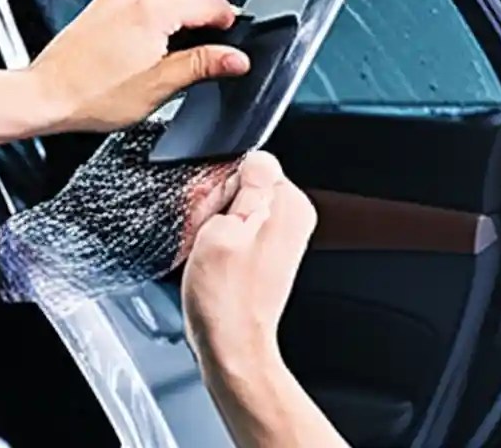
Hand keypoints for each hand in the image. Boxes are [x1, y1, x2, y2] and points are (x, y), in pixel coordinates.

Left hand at [28, 0, 249, 132]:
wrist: (46, 95)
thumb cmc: (92, 94)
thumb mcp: (160, 85)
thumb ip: (203, 65)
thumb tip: (236, 58)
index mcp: (154, 10)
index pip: (213, 4)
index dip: (230, 26)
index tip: (232, 46)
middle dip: (202, 24)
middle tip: (201, 58)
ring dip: (177, 19)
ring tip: (170, 56)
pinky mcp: (103, 3)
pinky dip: (154, 16)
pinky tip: (147, 47)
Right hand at [181, 152, 316, 370]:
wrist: (230, 342)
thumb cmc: (224, 296)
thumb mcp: (226, 229)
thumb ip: (247, 186)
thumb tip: (260, 157)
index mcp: (290, 206)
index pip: (247, 166)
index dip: (219, 189)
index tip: (210, 215)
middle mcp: (293, 219)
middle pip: (243, 185)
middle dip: (216, 205)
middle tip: (207, 237)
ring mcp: (281, 237)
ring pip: (236, 206)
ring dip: (214, 224)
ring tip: (209, 252)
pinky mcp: (266, 253)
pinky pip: (237, 227)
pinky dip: (219, 239)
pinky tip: (213, 260)